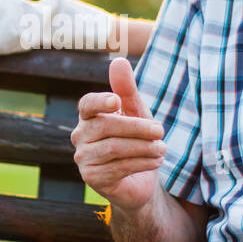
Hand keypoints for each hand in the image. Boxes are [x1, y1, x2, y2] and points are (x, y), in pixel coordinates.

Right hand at [71, 57, 166, 210]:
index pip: (87, 105)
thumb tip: (118, 60)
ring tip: (162, 148)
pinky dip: (141, 163)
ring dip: (143, 147)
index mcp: (88, 117)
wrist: (138, 180)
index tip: (117, 101)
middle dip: (137, 128)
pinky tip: (157, 161)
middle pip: (105, 126)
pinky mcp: (92, 178)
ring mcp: (83, 158)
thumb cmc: (135, 141)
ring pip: (114, 148)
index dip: (99, 101)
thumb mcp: (135, 113)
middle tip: (161, 131)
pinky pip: (118, 167)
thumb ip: (126, 89)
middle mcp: (80, 136)